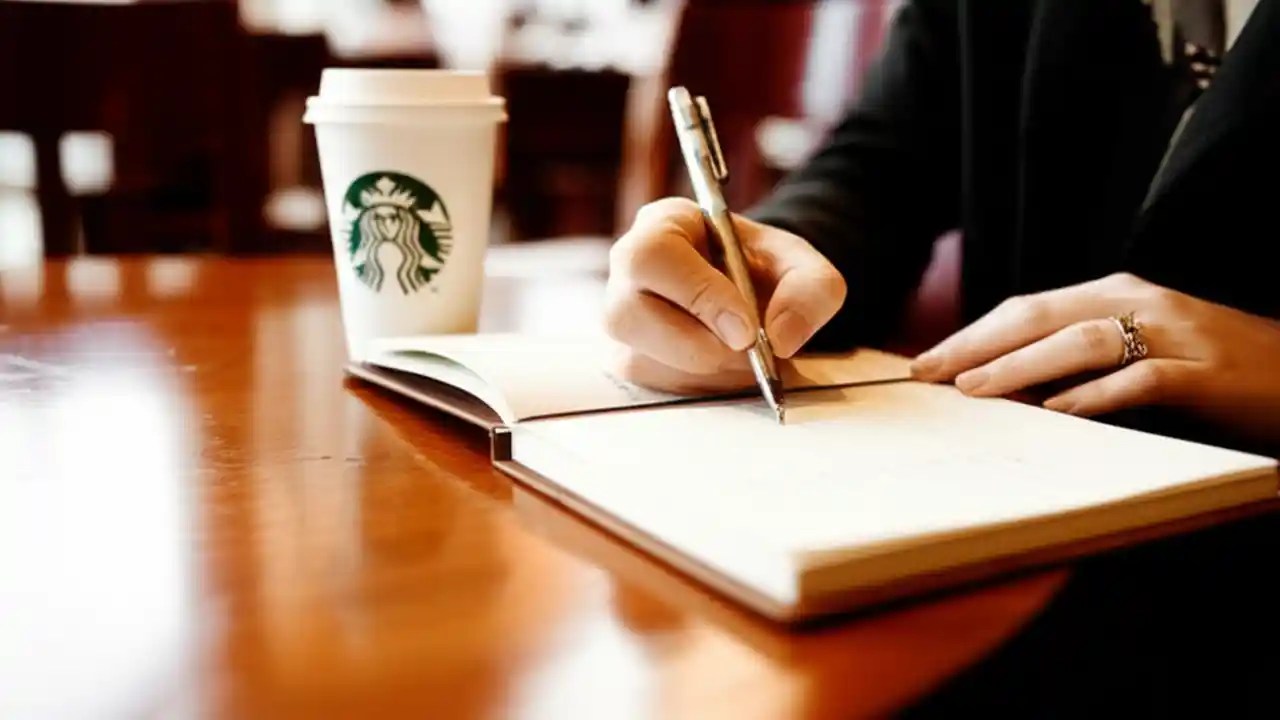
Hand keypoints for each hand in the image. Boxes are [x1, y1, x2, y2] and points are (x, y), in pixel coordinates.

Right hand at [604, 197, 845, 392]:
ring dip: (704, 373)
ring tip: (744, 358)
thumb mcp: (802, 264)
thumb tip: (782, 339)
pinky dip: (699, 387)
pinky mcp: (626, 357)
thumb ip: (809, 290)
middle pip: (629, 314)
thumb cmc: (764, 268)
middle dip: (697, 345)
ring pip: (640, 360)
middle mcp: (626, 271)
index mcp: (661, 225)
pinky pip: (651, 386)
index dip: (697, 295)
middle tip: (747, 351)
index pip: (653, 257)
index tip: (745, 329)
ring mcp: (620, 318)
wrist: (751, 291)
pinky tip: (726, 371)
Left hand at [910, 272, 1279, 443]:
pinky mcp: (1207, 374)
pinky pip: (1142, 379)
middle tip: (929, 373)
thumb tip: (1005, 382)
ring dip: (1021, 366)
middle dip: (978, 345)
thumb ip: (1079, 354)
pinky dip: (1097, 395)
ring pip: (1082, 342)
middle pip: (1041, 317)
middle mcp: (1140, 303)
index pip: (1027, 308)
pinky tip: (1060, 411)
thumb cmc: (1208, 365)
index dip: (973, 333)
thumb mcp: (1137, 346)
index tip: (927, 360)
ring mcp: (1175, 336)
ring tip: (976, 389)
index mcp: (1116, 294)